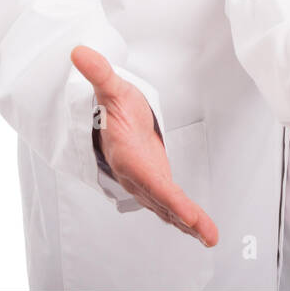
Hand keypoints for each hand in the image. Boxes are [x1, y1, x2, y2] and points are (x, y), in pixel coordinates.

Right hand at [70, 45, 218, 246]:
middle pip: (162, 201)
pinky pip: (172, 206)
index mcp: (128, 157)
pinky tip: (202, 230)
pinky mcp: (156, 184)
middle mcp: (136, 176)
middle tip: (206, 232)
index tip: (189, 213)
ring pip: (168, 209)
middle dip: (184, 218)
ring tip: (209, 237)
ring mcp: (147, 184)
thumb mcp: (111, 89)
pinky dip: (186, 219)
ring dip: (189, 225)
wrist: (109, 122)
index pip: (151, 181)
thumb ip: (99, 74)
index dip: (170, 199)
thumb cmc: (114, 108)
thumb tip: (80, 53)